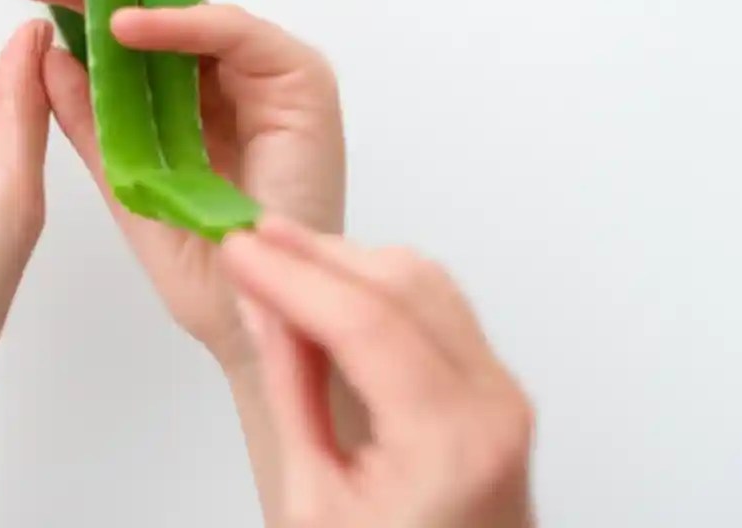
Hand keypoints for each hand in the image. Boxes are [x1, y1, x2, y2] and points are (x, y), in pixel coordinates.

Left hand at [7, 0, 345, 366]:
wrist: (249, 319)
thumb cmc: (197, 263)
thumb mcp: (122, 175)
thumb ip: (91, 119)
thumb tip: (46, 55)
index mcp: (195, 102)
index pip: (137, 35)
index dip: (80, 4)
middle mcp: (235, 82)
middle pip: (161, 11)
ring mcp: (270, 79)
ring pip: (195, 9)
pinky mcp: (303, 83)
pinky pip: (237, 34)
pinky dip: (183, 24)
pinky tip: (127, 28)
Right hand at [222, 216, 535, 527]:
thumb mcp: (312, 500)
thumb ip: (289, 391)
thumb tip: (264, 306)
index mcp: (450, 443)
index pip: (365, 321)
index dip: (292, 274)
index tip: (238, 250)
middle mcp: (493, 407)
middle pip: (402, 284)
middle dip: (316, 252)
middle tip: (250, 240)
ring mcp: (503, 394)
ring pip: (425, 281)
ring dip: (347, 259)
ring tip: (278, 256)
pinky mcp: (496, 389)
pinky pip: (440, 305)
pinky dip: (379, 282)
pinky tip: (330, 283)